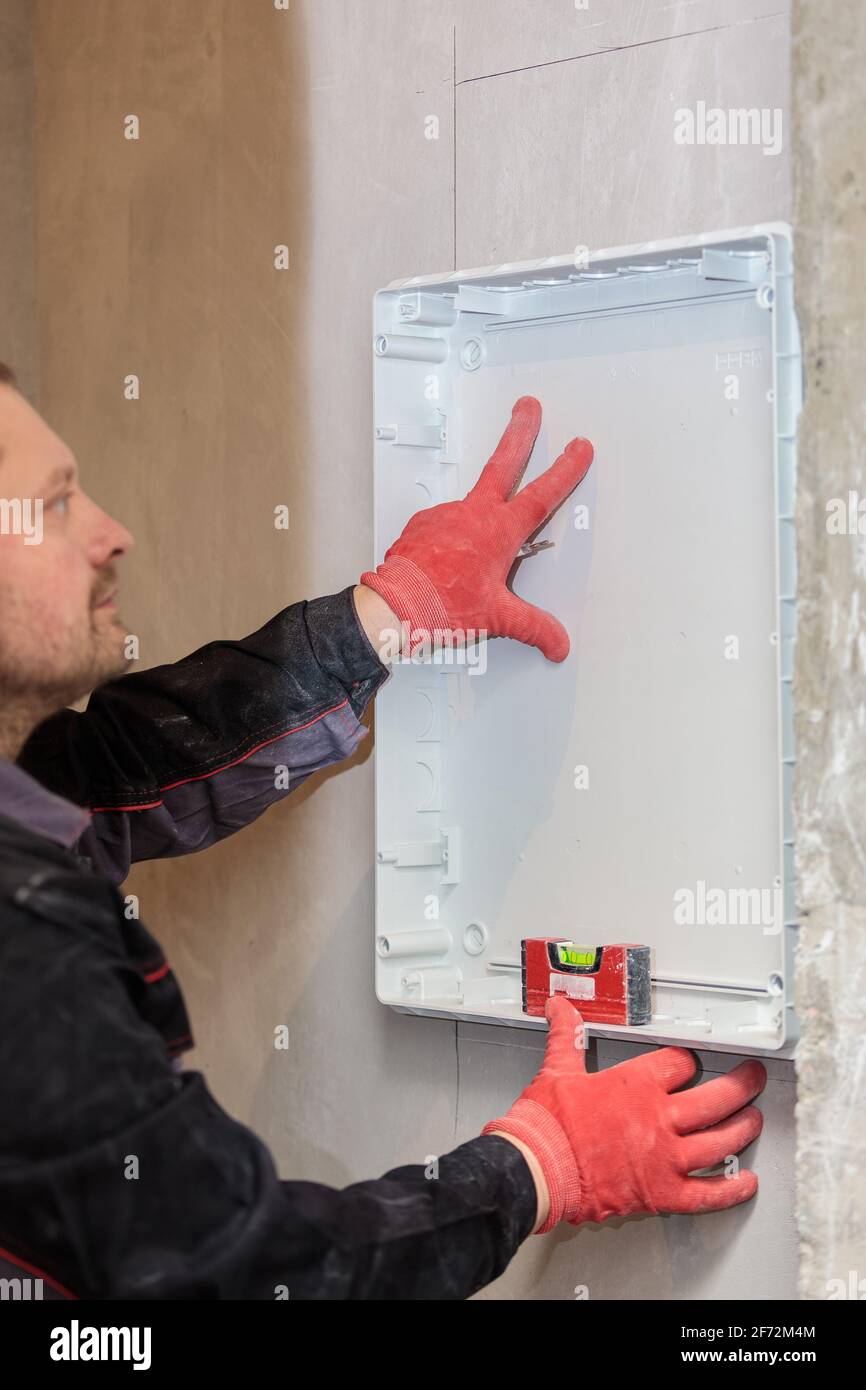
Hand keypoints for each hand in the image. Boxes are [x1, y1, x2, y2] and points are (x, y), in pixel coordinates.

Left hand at [360, 396, 592, 661]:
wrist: (395, 607)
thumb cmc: (442, 606)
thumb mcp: (498, 618)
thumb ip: (534, 628)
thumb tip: (557, 643)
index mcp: (498, 532)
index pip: (542, 495)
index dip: (565, 470)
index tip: (579, 447)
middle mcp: (472, 515)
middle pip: (503, 463)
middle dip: (520, 432)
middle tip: (528, 407)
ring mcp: (445, 516)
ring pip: (472, 504)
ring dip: (479, 514)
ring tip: (474, 555)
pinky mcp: (423, 525)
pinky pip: (445, 526)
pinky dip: (452, 538)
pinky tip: (451, 559)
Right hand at [483, 995, 765, 1231]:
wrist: (538, 1169)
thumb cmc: (548, 1125)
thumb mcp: (557, 1069)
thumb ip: (566, 1036)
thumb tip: (560, 1007)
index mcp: (637, 1085)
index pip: (680, 1063)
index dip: (688, 1060)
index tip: (690, 1061)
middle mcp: (659, 1118)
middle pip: (716, 1098)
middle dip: (741, 1085)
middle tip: (754, 1078)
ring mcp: (666, 1158)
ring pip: (721, 1141)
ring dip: (743, 1129)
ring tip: (754, 1121)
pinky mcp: (663, 1193)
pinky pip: (708, 1193)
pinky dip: (731, 1190)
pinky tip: (746, 1184)